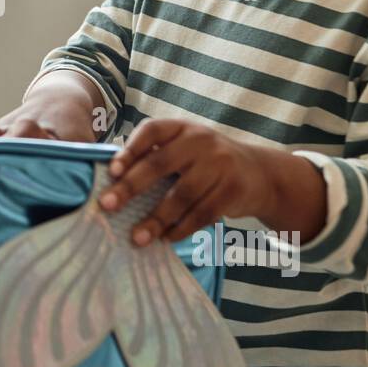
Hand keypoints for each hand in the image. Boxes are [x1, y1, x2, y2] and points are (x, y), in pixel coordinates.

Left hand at [96, 118, 274, 245]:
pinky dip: (181, 229)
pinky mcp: (233, 190)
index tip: (112, 171)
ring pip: (181, 195)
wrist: (259, 173)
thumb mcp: (184, 148)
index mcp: (182, 128)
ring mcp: (220, 164)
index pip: (152, 131)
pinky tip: (166, 239)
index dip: (130, 150)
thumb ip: (155, 156)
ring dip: (156, 219)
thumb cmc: (206, 162)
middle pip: (160, 164)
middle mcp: (201, 141)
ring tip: (137, 237)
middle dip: (131, 187)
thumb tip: (112, 180)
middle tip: (107, 205)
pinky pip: (202, 214)